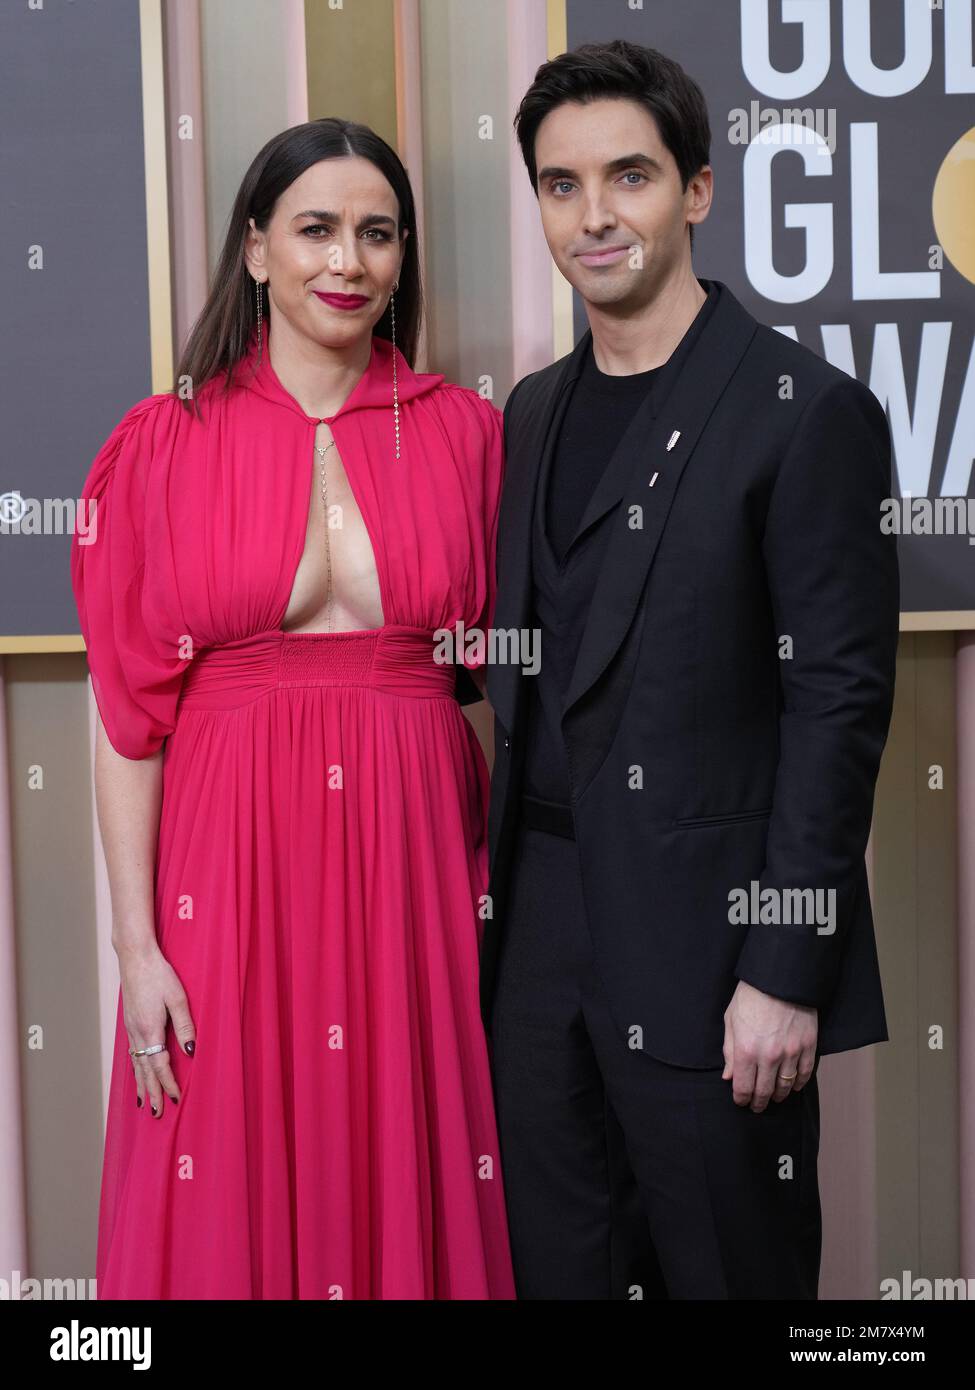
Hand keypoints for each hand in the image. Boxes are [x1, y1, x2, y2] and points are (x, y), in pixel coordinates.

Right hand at [117, 942, 195, 1117]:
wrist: (135, 958)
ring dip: (141, 1084)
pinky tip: (137, 1073)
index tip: (175, 1099)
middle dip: (151, 1092)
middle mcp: (137, 1033)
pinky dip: (135, 1069)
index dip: (168, 1084)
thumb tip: (191, 1051)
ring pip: (135, 1064)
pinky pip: (132, 1053)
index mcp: (150, 1030)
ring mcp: (130, 1028)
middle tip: (155, 1113)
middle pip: (144, 1070)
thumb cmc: (159, 975)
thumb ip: (185, 1025)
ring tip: (143, 1102)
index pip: (160, 1065)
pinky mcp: (129, 1023)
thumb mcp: (178, 998)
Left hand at [722, 980, 816, 1111]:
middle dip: (759, 1102)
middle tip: (757, 1106)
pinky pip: (805, 1074)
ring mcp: (791, 1052)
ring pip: (786, 1086)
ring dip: (779, 1095)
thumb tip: (729, 1076)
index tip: (741, 1102)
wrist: (779, 977)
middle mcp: (769, 1056)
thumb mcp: (731, 1020)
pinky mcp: (808, 1046)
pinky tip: (793, 1086)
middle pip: (765, 1091)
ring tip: (774, 1098)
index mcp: (746, 1051)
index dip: (741, 1099)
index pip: (744, 1087)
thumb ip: (730, 1051)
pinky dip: (799, 1084)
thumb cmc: (751, 996)